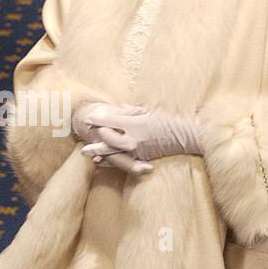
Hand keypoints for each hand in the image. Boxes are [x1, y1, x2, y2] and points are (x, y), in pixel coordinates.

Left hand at [76, 102, 202, 169]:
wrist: (183, 137)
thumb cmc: (167, 121)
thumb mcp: (148, 111)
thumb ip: (130, 110)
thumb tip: (116, 106)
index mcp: (135, 123)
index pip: (111, 121)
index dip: (98, 120)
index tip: (89, 118)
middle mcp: (134, 138)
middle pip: (108, 138)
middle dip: (95, 136)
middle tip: (84, 134)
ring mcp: (136, 150)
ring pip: (112, 152)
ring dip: (98, 152)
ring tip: (86, 152)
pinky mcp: (141, 159)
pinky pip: (122, 161)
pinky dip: (110, 162)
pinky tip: (101, 162)